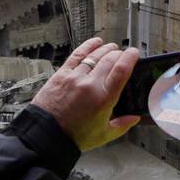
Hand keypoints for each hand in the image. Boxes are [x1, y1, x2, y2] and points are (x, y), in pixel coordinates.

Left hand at [32, 37, 140, 151]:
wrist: (45, 135)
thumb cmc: (73, 137)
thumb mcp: (103, 135)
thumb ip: (122, 125)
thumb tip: (134, 118)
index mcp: (104, 99)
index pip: (122, 70)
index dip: (131, 57)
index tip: (135, 53)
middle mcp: (90, 84)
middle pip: (110, 59)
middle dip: (120, 53)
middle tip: (124, 55)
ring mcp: (75, 77)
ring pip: (95, 55)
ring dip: (106, 49)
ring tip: (112, 48)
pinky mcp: (62, 74)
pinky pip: (77, 54)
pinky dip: (88, 46)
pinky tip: (96, 42)